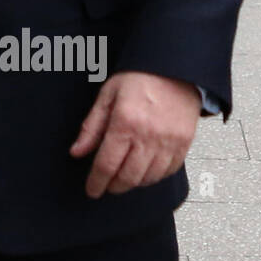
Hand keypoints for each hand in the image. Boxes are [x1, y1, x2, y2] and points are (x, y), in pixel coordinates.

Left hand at [69, 70, 200, 197]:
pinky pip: (168, 172)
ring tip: (123, 178)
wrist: (176, 70)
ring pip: (148, 178)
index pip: (107, 164)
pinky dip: (154, 177)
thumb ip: (92, 127)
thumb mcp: (107, 96)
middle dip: (114, 186)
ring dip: (133, 183)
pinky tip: (144, 171)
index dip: (97, 182)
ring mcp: (169, 142)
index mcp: (125, 122)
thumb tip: (76, 152)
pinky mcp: (184, 144)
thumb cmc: (139, 79)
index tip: (92, 190)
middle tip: (106, 186)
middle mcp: (148, 136)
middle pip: (128, 177)